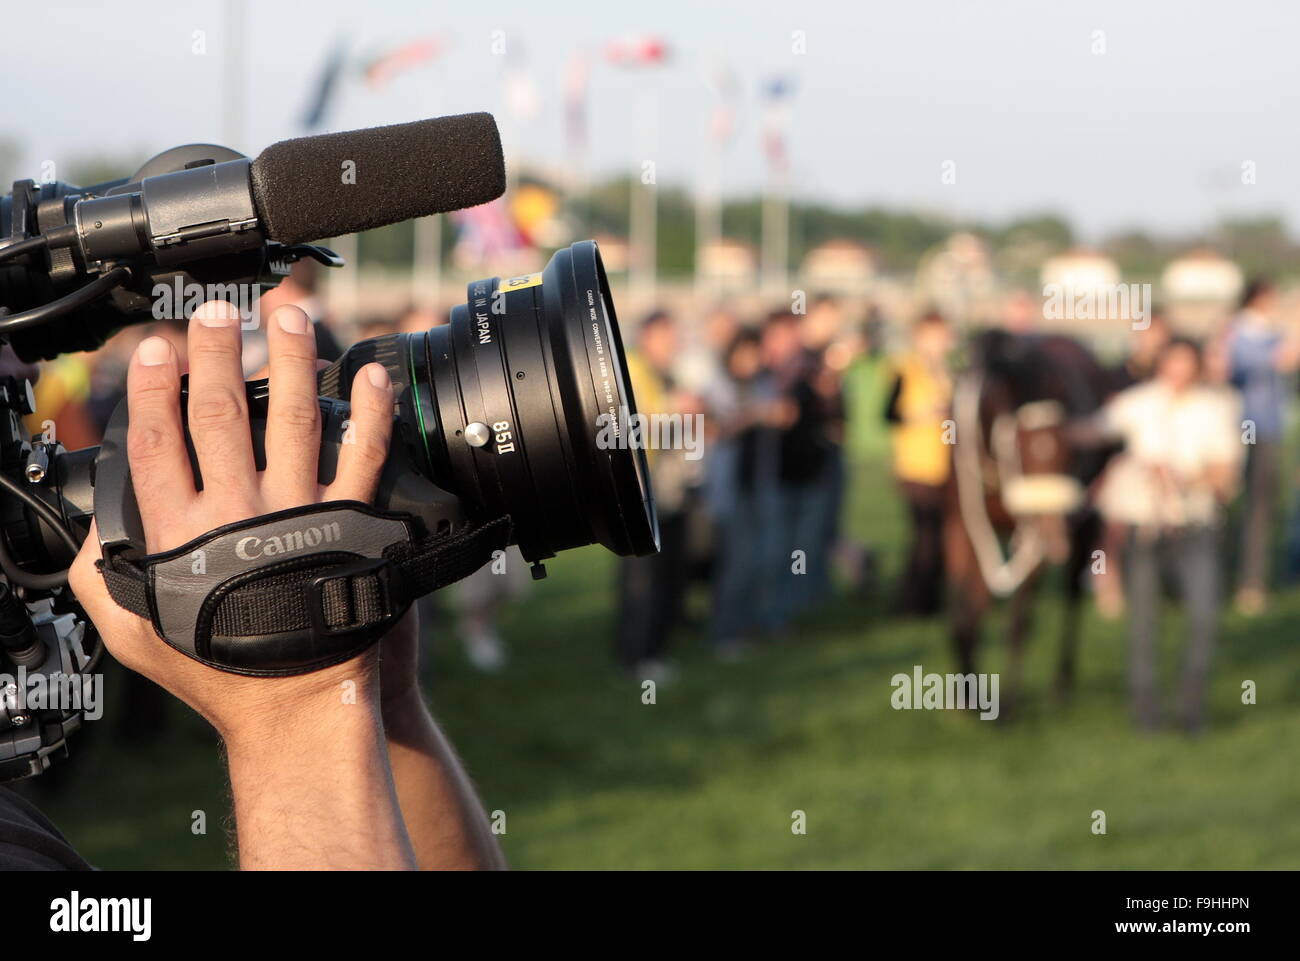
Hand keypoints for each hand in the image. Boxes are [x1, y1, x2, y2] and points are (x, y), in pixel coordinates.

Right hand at [68, 300, 395, 744]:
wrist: (295, 707)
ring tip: (287, 314)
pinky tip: (369, 374)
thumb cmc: (218, 674)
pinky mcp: (348, 526)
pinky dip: (370, 413)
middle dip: (214, 356)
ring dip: (288, 360)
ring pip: (290, 421)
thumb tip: (100, 522)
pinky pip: (363, 458)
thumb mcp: (133, 631)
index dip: (152, 392)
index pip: (158, 445)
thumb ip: (106, 572)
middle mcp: (238, 516)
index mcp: (181, 535)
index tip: (153, 351)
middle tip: (215, 314)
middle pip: (219, 417)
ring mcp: (298, 516)